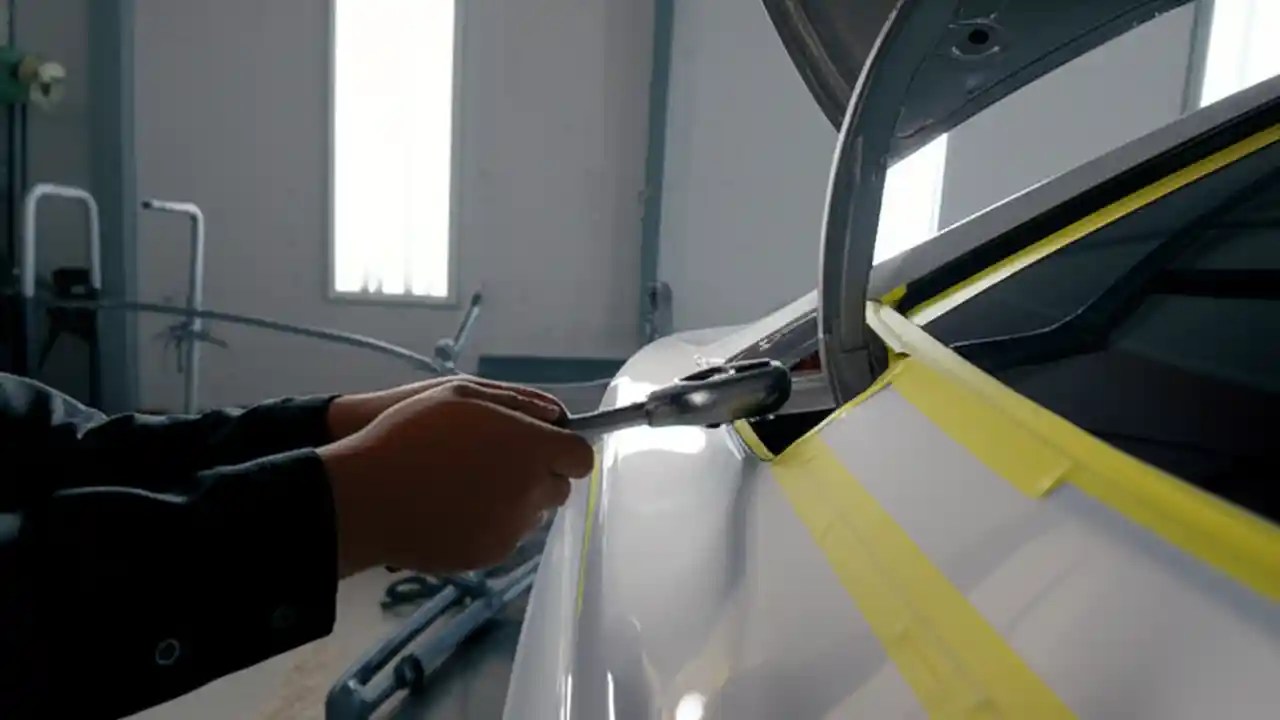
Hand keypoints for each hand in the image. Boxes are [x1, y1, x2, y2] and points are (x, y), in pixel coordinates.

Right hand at [318, 381, 593, 575]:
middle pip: (558, 488)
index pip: (580, 457)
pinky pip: (505, 537)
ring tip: (467, 486)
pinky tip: (454, 510)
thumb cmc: (411, 433)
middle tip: (495, 463)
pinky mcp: (490, 555)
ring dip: (514, 500)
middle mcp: (531, 492)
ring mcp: (511, 529)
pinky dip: (490, 524)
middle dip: (538, 475)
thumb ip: (519, 403)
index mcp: (532, 450)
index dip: (564, 450)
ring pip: (531, 514)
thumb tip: (557, 418)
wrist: (366, 497)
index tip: (541, 446)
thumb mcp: (462, 394)